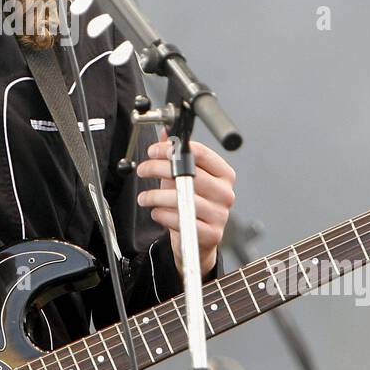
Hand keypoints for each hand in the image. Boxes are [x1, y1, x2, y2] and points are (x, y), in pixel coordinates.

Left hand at [135, 130, 235, 276]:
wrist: (197, 236)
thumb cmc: (192, 202)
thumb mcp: (184, 176)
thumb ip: (175, 155)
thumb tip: (164, 133)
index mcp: (223, 174)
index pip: (200, 153)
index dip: (173, 149)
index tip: (154, 151)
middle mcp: (225, 192)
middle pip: (189, 174)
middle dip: (159, 169)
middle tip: (143, 169)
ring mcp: (220, 214)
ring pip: (182, 198)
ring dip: (156, 196)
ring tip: (144, 197)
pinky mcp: (211, 233)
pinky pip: (181, 220)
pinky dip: (163, 215)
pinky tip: (157, 212)